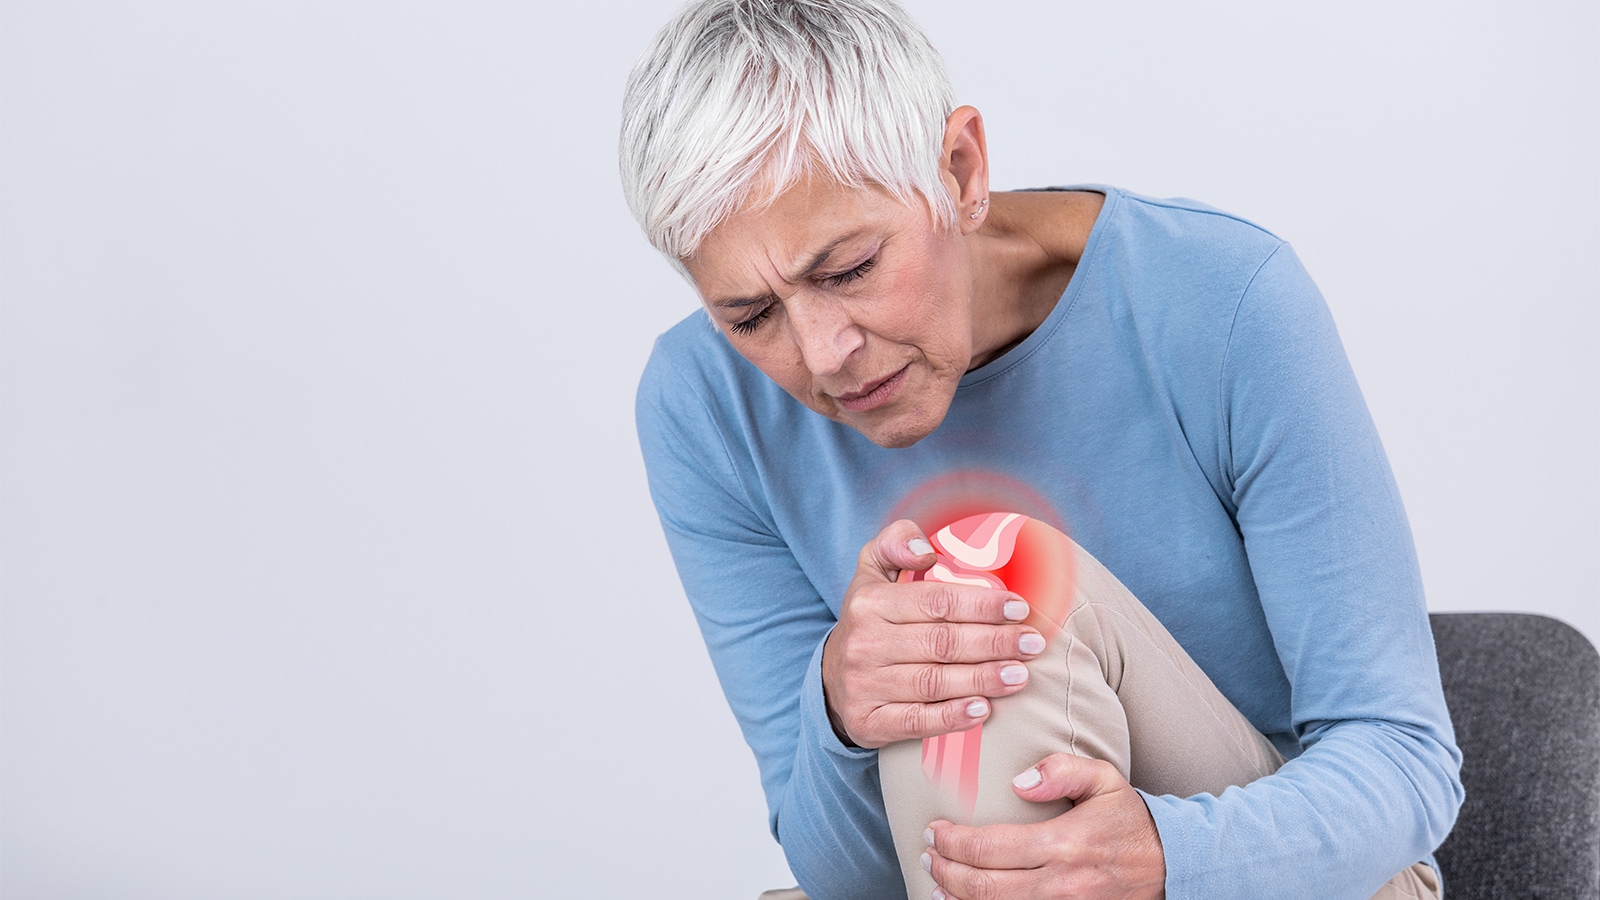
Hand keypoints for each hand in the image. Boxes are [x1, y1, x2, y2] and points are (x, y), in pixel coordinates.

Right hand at [821, 519, 1044, 748]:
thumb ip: (896, 542)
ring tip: (1020, 675)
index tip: (1019, 608)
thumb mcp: (873, 570)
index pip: (936, 602)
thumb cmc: (872, 620)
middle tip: (1032, 644)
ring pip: (934, 682)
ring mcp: (864, 685)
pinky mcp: (868, 722)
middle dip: (994, 642)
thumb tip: (925, 550)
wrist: (833, 679)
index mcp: (870, 602)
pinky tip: (982, 710)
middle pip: (941, 642)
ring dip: (983, 679)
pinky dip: (951, 717)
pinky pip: (916, 721)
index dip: (982, 604)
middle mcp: (865, 643)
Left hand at [922, 753, 1165, 899]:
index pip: (990, 848)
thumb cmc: (1129, 820)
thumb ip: (1061, 770)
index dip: (952, 843)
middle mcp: (1061, 883)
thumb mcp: (1104, 780)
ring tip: (938, 882)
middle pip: (984, 887)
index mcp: (1064, 843)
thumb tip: (1019, 781)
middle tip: (928, 856)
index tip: (934, 830)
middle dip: (945, 872)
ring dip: (958, 899)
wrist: (1173, 865)